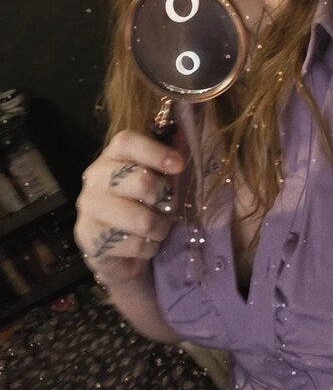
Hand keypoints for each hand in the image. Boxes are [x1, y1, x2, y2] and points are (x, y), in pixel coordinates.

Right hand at [75, 130, 185, 286]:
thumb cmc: (143, 207)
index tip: (179, 164)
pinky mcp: (90, 240)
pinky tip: (141, 245)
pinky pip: (134, 245)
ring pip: (142, 220)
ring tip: (158, 229)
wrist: (119, 252)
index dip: (155, 151)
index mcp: (111, 157)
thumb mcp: (159, 181)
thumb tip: (185, 136)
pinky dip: (148, 248)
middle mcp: (94, 179)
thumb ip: (168, 162)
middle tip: (168, 207)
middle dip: (166, 199)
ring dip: (160, 228)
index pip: (127, 142)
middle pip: (141, 181)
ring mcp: (89, 210)